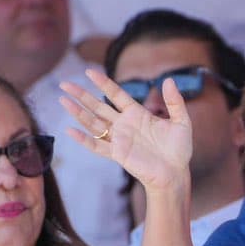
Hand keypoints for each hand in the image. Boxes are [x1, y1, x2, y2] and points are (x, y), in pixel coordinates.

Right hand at [61, 68, 193, 194]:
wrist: (175, 173)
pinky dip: (83, 139)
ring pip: (93, 123)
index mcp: (137, 114)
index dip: (103, 83)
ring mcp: (119, 139)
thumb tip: (169, 79)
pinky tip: (70, 130)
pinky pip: (97, 146)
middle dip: (82, 95)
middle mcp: (124, 124)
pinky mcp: (117, 154)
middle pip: (98, 106)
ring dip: (78, 112)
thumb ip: (175, 101)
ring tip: (63, 100)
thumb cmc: (178, 148)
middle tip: (64, 84)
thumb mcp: (181, 121)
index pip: (116, 94)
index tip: (89, 72)